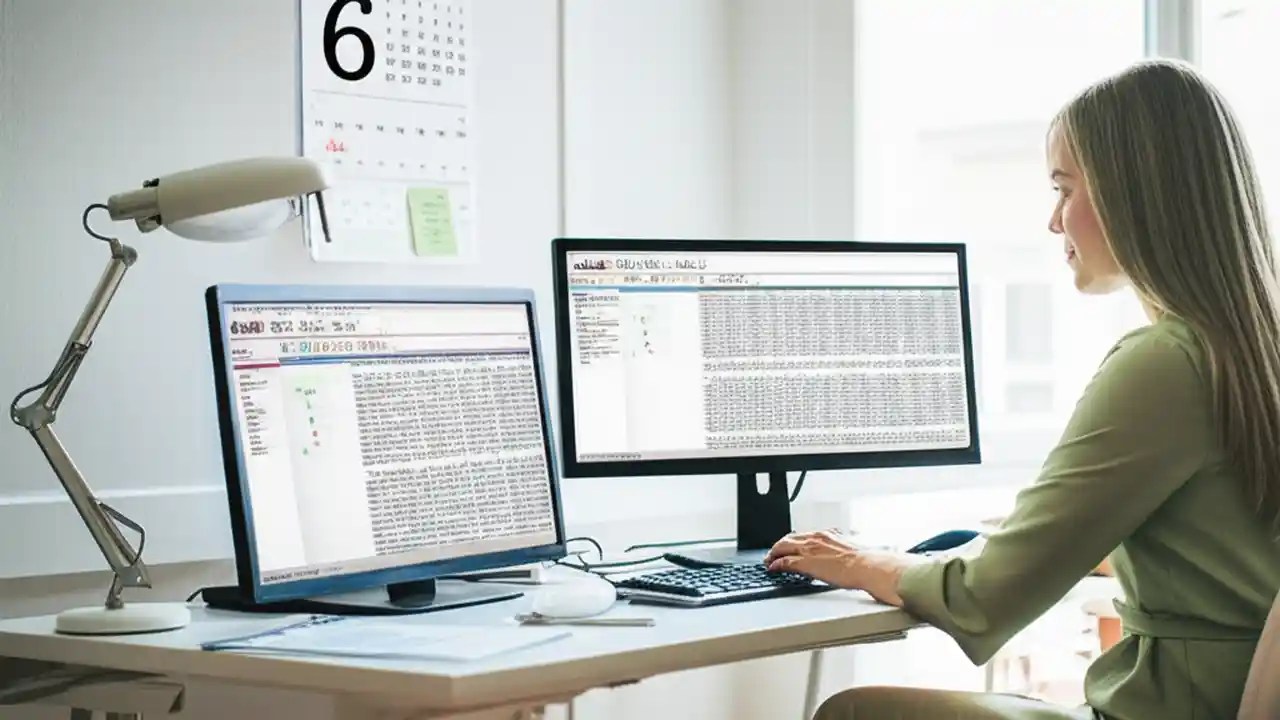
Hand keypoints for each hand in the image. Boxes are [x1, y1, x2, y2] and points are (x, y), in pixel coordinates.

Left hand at [764, 530, 929, 607]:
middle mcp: (815, 539)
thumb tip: (836, 557)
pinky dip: (776, 564)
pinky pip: (785, 561)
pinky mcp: (806, 563)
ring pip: (783, 547)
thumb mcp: (846, 550)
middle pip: (787, 539)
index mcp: (825, 535)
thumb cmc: (863, 562)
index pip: (801, 536)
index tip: (787, 547)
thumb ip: (836, 550)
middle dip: (778, 547)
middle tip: (772, 554)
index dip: (790, 542)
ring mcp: (809, 550)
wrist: (868, 566)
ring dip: (773, 554)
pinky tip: (773, 568)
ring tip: (769, 561)